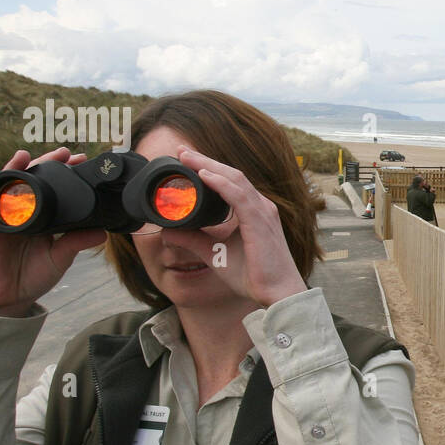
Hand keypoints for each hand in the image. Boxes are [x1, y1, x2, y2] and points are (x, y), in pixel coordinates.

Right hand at [0, 147, 105, 317]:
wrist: (9, 299)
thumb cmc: (33, 277)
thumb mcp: (60, 258)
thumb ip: (76, 243)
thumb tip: (102, 232)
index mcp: (42, 217)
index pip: (52, 188)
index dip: (63, 173)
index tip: (79, 160)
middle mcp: (22, 213)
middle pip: (31, 181)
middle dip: (44, 163)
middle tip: (61, 152)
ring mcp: (4, 219)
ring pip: (6, 189)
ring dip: (12, 171)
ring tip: (22, 157)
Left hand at [157, 146, 307, 307]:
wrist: (277, 294)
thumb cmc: (254, 275)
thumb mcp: (215, 254)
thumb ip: (193, 240)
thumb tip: (168, 231)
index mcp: (253, 211)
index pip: (230, 182)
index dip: (209, 168)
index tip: (186, 161)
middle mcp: (260, 206)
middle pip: (231, 175)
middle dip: (205, 160)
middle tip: (181, 150)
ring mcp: (262, 212)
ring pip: (234, 179)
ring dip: (209, 166)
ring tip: (187, 158)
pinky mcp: (260, 222)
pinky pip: (239, 196)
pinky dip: (220, 184)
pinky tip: (203, 175)